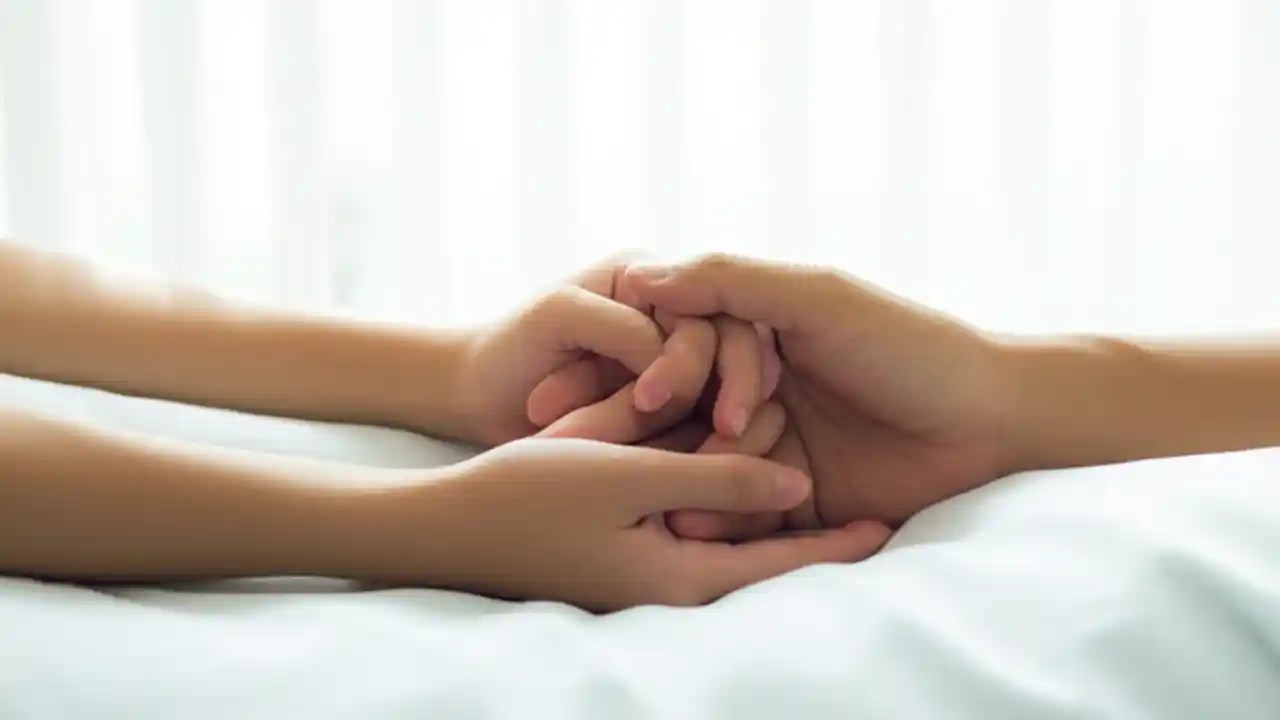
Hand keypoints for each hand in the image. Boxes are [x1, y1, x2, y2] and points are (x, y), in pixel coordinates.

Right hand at [358, 438, 889, 610]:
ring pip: (728, 545)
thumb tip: (790, 482)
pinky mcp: (624, 560)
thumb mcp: (630, 475)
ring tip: (828, 495)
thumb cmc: (529, 496)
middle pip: (761, 559)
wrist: (442, 526)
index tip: (889, 525)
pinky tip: (744, 490)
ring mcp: (646, 577)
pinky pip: (691, 536)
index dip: (837, 542)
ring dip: (767, 520)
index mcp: (682, 578)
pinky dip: (721, 513)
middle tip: (873, 509)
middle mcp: (671, 586)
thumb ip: (715, 479)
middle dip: (812, 535)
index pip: (780, 560)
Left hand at [461, 256, 779, 446]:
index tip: (649, 401)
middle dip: (703, 408)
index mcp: (658, 281)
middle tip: (672, 449)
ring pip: (714, 408)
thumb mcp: (558, 316)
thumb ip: (620, 327)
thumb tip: (673, 357)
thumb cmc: (508, 347)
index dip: (691, 363)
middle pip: (729, 365)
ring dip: (674, 440)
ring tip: (611, 461)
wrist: (479, 397)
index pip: (710, 319)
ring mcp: (680, 369)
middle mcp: (679, 320)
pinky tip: (646, 481)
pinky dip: (674, 460)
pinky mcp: (673, 415)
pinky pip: (698, 437)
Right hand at [623, 254, 1013, 535]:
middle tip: (634, 440)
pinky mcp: (792, 495)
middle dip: (656, 428)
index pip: (679, 342)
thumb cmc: (909, 347)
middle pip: (681, 407)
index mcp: (758, 326)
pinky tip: (692, 526)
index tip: (635, 391)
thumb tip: (639, 278)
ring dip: (686, 475)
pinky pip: (740, 507)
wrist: (992, 425)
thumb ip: (731, 281)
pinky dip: (718, 514)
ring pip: (704, 459)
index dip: (654, 365)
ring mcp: (774, 441)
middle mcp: (757, 383)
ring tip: (657, 499)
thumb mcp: (818, 299)